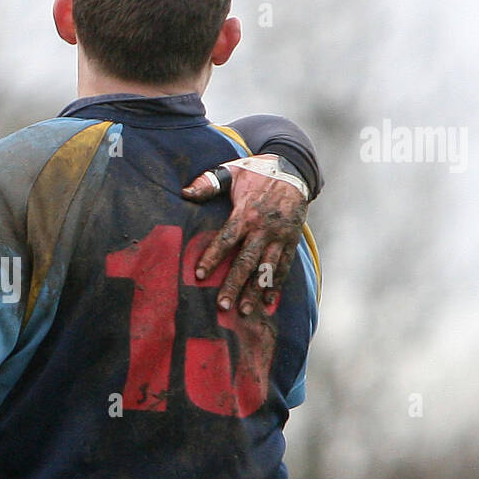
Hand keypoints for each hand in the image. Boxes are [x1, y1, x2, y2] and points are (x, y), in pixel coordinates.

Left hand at [181, 155, 308, 315]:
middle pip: (246, 261)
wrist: (294, 168)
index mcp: (246, 212)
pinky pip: (284, 266)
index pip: (226, 239)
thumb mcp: (232, 171)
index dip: (212, 257)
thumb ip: (208, 182)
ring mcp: (280, 236)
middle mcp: (264, 228)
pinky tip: (268, 303)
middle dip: (234, 284)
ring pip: (266, 269)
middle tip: (222, 306)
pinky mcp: (292, 241)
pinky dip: (276, 285)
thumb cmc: (257, 172)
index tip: (199, 275)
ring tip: (244, 311)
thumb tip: (184, 193)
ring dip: (255, 291)